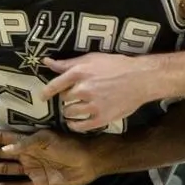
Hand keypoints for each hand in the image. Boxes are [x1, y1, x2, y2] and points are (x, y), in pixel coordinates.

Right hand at [0, 129, 110, 184]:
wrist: (89, 161)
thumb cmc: (69, 146)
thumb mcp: (47, 141)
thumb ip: (25, 144)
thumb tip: (4, 147)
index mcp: (29, 141)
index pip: (3, 138)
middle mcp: (27, 154)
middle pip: (1, 153)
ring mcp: (32, 169)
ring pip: (6, 168)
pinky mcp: (38, 183)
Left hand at [41, 55, 158, 131]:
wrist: (141, 79)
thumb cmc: (116, 65)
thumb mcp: (92, 58)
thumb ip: (68, 63)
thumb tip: (47, 62)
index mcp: (80, 73)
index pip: (56, 85)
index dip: (47, 92)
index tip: (43, 97)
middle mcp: (84, 89)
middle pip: (64, 98)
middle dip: (68, 97)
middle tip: (77, 95)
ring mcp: (93, 105)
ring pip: (70, 112)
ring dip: (70, 111)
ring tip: (76, 108)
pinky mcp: (101, 118)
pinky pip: (80, 126)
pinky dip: (75, 125)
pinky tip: (75, 122)